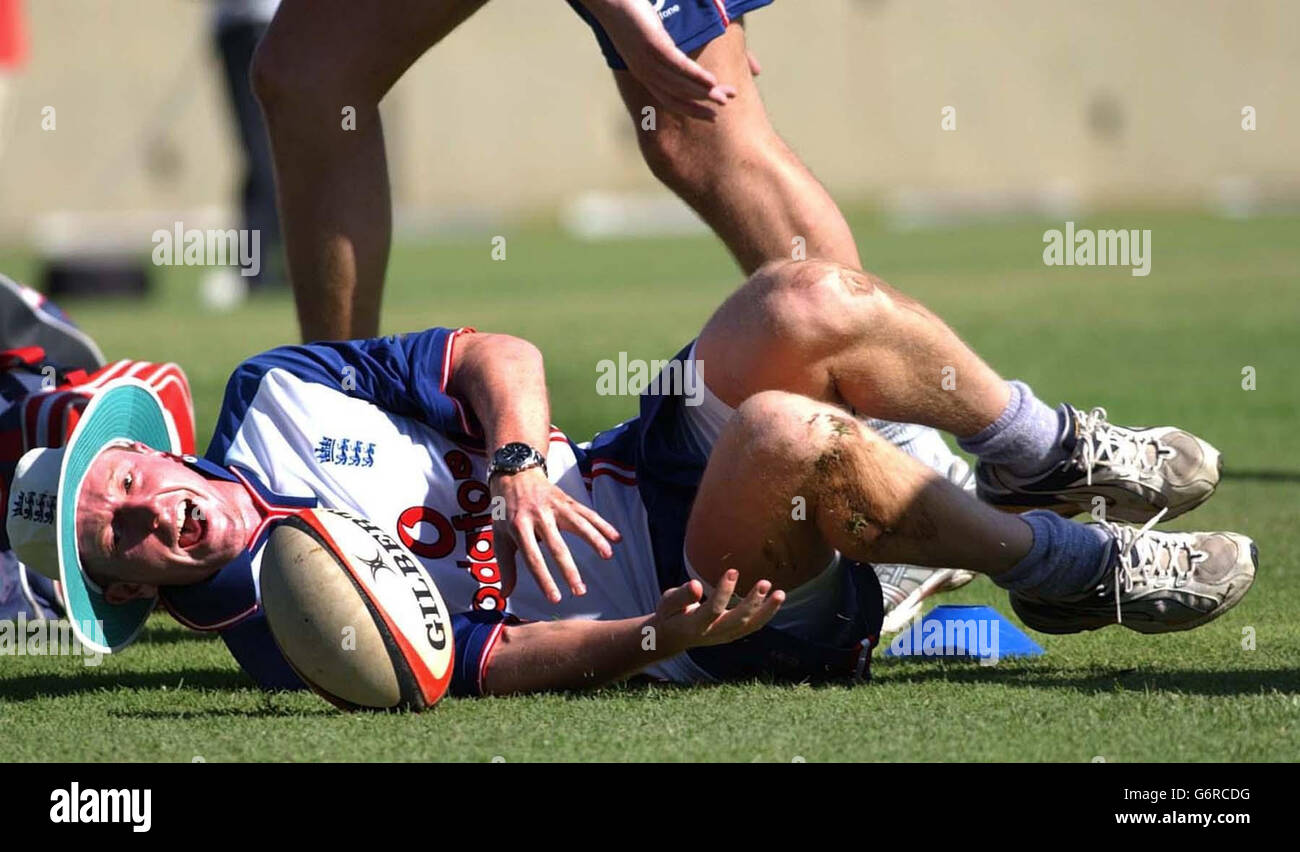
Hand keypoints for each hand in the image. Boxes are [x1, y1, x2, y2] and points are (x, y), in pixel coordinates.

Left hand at [491, 467, 621, 602]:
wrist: (514, 473)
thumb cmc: (506, 509)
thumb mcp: (500, 536)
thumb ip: (506, 566)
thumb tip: (505, 594)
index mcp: (518, 527)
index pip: (532, 558)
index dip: (544, 579)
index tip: (555, 598)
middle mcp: (538, 516)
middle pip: (557, 546)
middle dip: (570, 571)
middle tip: (580, 591)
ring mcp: (555, 507)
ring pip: (578, 525)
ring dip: (595, 540)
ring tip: (608, 556)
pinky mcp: (567, 500)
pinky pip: (587, 513)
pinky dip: (603, 525)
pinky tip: (616, 538)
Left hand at [585, 0, 735, 118]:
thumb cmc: (631, 13)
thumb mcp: (650, 36)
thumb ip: (668, 48)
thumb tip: (684, 54)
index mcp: (644, 72)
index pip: (671, 99)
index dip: (693, 108)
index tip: (713, 114)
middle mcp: (644, 72)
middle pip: (678, 95)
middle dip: (703, 103)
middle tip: (727, 103)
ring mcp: (647, 60)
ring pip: (679, 84)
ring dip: (705, 93)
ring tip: (726, 96)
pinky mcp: (651, 45)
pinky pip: (677, 65)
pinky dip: (695, 75)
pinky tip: (712, 81)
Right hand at [652, 569, 783, 652]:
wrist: (672, 638)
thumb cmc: (670, 614)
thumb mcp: (668, 603)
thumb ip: (681, 595)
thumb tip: (696, 585)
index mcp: (694, 626)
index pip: (713, 610)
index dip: (723, 592)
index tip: (732, 571)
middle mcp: (713, 634)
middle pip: (737, 621)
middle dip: (752, 604)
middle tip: (765, 583)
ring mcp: (724, 636)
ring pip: (749, 627)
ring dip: (766, 611)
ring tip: (780, 593)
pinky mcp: (732, 634)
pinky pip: (752, 626)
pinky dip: (766, 614)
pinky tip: (777, 599)